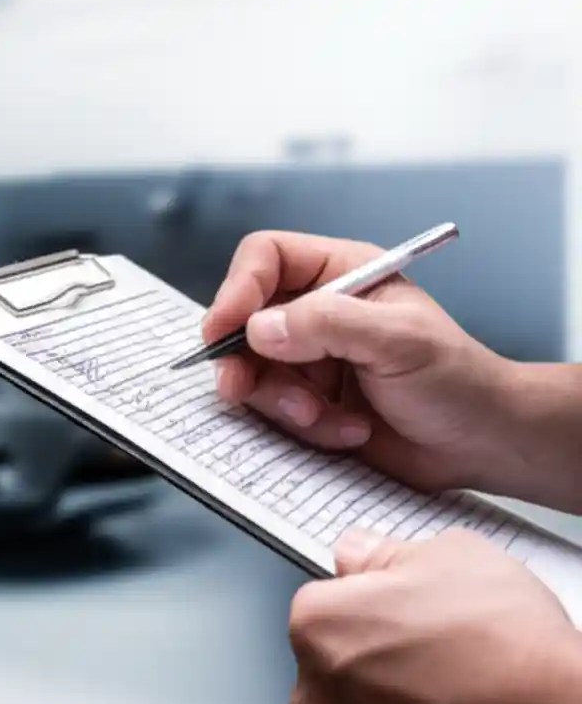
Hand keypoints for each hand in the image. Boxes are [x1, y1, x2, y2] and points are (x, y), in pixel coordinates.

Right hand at [203, 230, 520, 493]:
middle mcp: (316, 311)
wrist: (480, 444)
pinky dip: (303, 427)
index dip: (237, 290)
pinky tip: (347, 431)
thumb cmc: (456, 380)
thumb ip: (328, 324)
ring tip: (325, 417)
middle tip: (241, 388)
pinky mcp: (306, 402)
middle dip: (245, 361)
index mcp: (340, 274)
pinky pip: (271, 412)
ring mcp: (307, 359)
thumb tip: (259, 328)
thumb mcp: (397, 341)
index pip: (265, 259)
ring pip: (251, 372)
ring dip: (282, 402)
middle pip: (243, 320)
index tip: (223, 330)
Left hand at [290, 528, 581, 703]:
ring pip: (353, 694)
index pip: (323, 600)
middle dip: (372, 645)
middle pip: (332, 652)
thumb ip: (383, 552)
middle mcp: (315, 683)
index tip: (398, 604)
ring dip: (384, 686)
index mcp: (317, 622)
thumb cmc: (505, 641)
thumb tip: (358, 552)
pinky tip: (443, 702)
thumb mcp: (447, 554)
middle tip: (427, 641)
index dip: (367, 598)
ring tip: (441, 678)